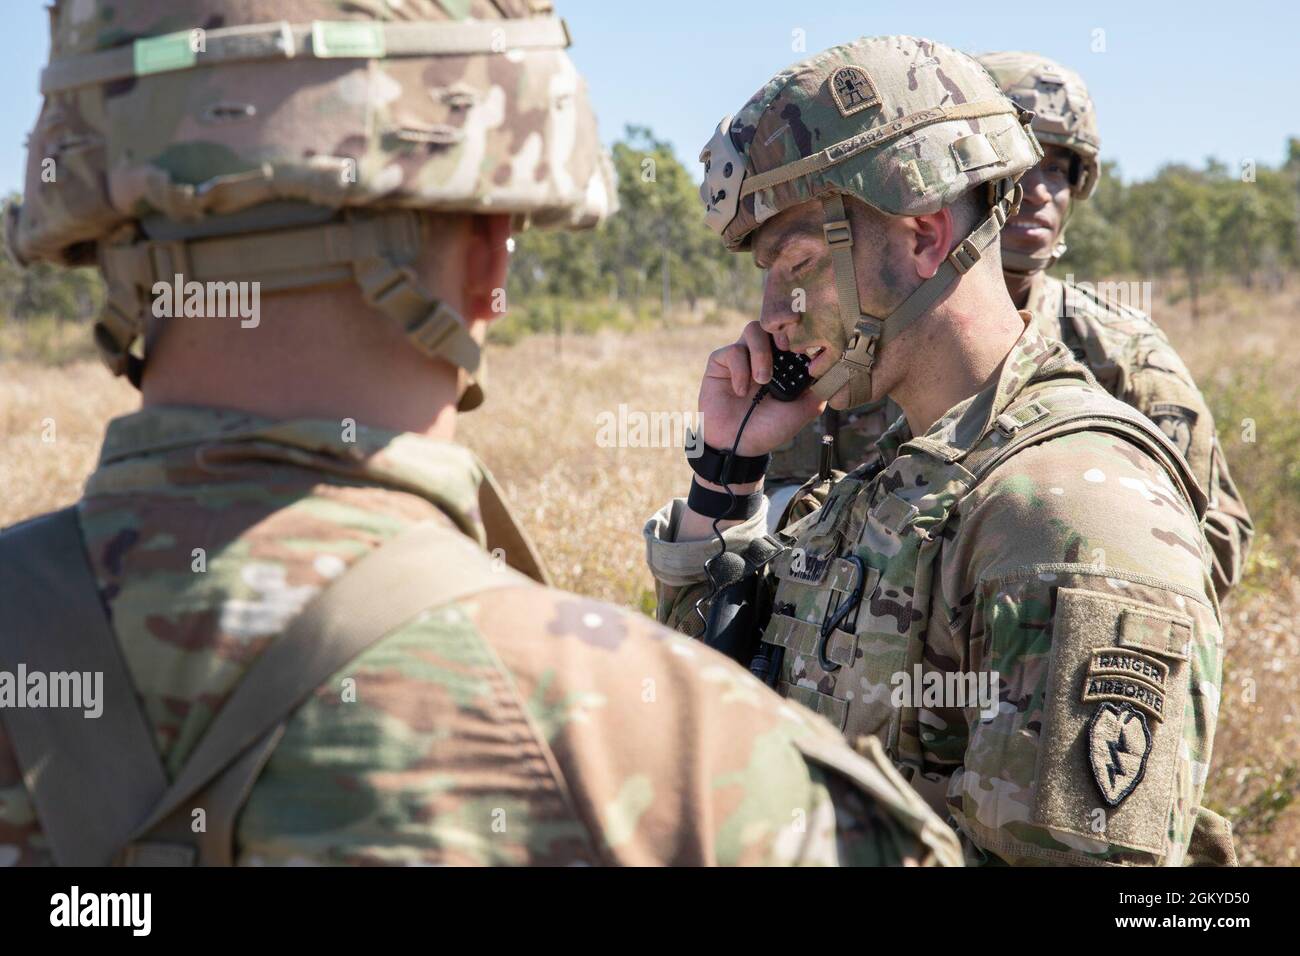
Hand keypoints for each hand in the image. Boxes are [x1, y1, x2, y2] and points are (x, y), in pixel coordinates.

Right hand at [699, 321, 825, 455]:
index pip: (794, 335)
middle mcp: (764, 355)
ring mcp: (742, 357)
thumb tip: (833, 370)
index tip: (807, 345)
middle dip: (781, 333)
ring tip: (762, 379)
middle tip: (786, 349)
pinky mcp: (720, 362)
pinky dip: (740, 370)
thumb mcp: (801, 412)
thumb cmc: (768, 429)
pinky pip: (732, 351)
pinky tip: (741, 391)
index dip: (801, 332)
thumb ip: (817, 391)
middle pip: (774, 324)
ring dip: (761, 353)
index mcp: (784, 363)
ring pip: (753, 330)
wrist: (736, 445)